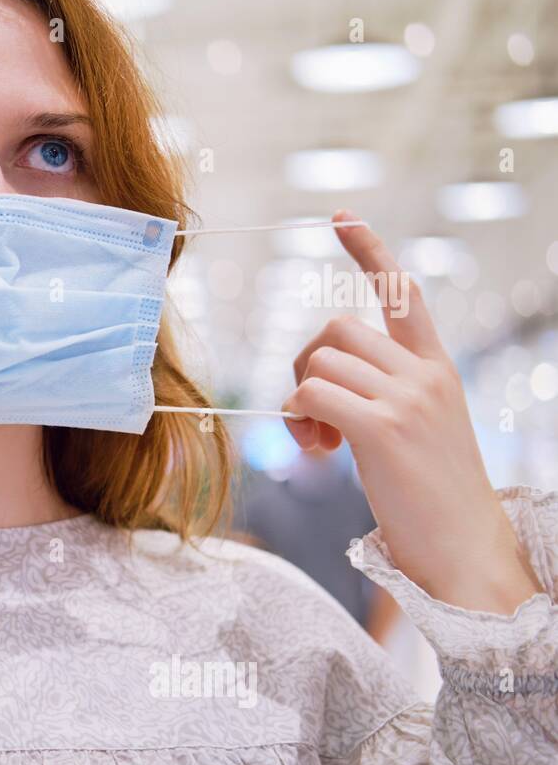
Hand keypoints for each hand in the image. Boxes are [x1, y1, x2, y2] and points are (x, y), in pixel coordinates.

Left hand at [283, 210, 541, 615]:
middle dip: (305, 367)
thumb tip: (314, 390)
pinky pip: (313, 396)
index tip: (340, 217)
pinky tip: (317, 451)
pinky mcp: (384, 429)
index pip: (402, 290)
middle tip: (311, 418)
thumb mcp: (417, 428)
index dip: (368, 249)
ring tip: (318, 443)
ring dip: (299, 402)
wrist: (464, 547)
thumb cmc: (431, 494)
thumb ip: (379, 393)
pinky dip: (299, 419)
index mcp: (436, 366)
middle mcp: (425, 372)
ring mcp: (407, 398)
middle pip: (335, 329)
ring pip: (318, 363)